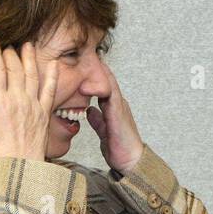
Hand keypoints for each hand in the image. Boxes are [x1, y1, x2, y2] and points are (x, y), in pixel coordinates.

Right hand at [0, 38, 55, 166]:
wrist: (20, 173)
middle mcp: (17, 101)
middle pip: (14, 69)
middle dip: (10, 53)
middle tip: (6, 44)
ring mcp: (33, 107)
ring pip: (33, 76)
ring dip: (30, 58)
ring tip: (28, 45)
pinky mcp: (44, 114)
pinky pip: (50, 91)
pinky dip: (53, 76)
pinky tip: (55, 64)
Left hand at [86, 59, 144, 173]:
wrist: (132, 162)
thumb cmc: (119, 148)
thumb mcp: (104, 131)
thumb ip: (97, 119)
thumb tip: (89, 110)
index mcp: (113, 107)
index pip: (102, 85)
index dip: (92, 73)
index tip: (80, 61)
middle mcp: (117, 103)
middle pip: (106, 78)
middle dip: (95, 65)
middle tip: (82, 51)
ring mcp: (119, 107)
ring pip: (108, 83)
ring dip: (98, 71)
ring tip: (86, 59)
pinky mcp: (118, 114)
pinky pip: (109, 96)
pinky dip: (100, 88)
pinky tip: (88, 83)